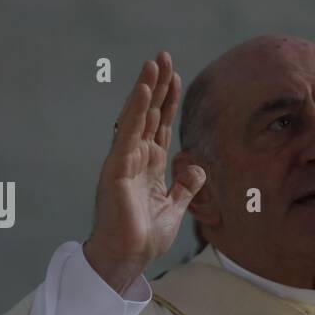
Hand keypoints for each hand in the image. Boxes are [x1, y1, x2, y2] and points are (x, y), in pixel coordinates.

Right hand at [85, 51, 207, 293]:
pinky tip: (144, 90)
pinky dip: (136, 111)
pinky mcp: (117, 169)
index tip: (175, 77)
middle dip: (157, 86)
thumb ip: (185, 187)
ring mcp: (124, 162)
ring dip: (146, 89)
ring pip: (137, 117)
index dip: (167, 102)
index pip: (159, 126)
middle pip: (148, 114)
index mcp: (148, 166)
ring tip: (154, 63)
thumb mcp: (175, 208)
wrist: (127, 258)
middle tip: (163, 56)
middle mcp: (134, 159)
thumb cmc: (144, 237)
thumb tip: (197, 168)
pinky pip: (128, 134)